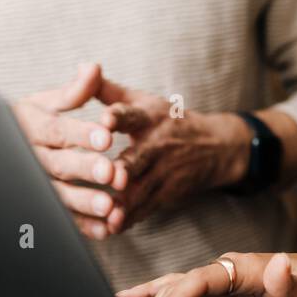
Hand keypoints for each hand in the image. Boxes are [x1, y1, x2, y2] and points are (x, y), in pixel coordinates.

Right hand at [12, 63, 122, 239]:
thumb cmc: (32, 121)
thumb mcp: (48, 102)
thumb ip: (74, 90)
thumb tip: (93, 68)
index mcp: (32, 128)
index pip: (57, 131)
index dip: (81, 134)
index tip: (107, 136)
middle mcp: (31, 158)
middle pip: (58, 165)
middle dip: (85, 169)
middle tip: (111, 171)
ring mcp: (34, 184)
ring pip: (58, 195)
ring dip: (84, 202)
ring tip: (110, 206)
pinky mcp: (41, 205)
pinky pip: (60, 218)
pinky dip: (82, 226)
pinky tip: (106, 229)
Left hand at [97, 82, 250, 233]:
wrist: (215, 147)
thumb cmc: (167, 120)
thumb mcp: (143, 100)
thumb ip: (107, 89)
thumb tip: (82, 67)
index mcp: (149, 117)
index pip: (132, 114)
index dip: (118, 116)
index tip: (104, 119)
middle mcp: (158, 144)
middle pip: (139, 157)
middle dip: (125, 168)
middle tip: (112, 177)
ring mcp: (164, 172)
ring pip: (142, 189)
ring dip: (126, 203)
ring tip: (108, 214)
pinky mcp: (166, 194)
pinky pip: (146, 209)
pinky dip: (130, 220)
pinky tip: (111, 229)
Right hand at [115, 251, 296, 296]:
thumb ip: (290, 281)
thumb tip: (275, 262)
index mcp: (243, 267)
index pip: (198, 280)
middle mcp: (227, 267)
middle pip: (180, 285)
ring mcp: (222, 276)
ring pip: (176, 287)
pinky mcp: (221, 287)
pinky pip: (181, 289)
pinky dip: (156, 293)